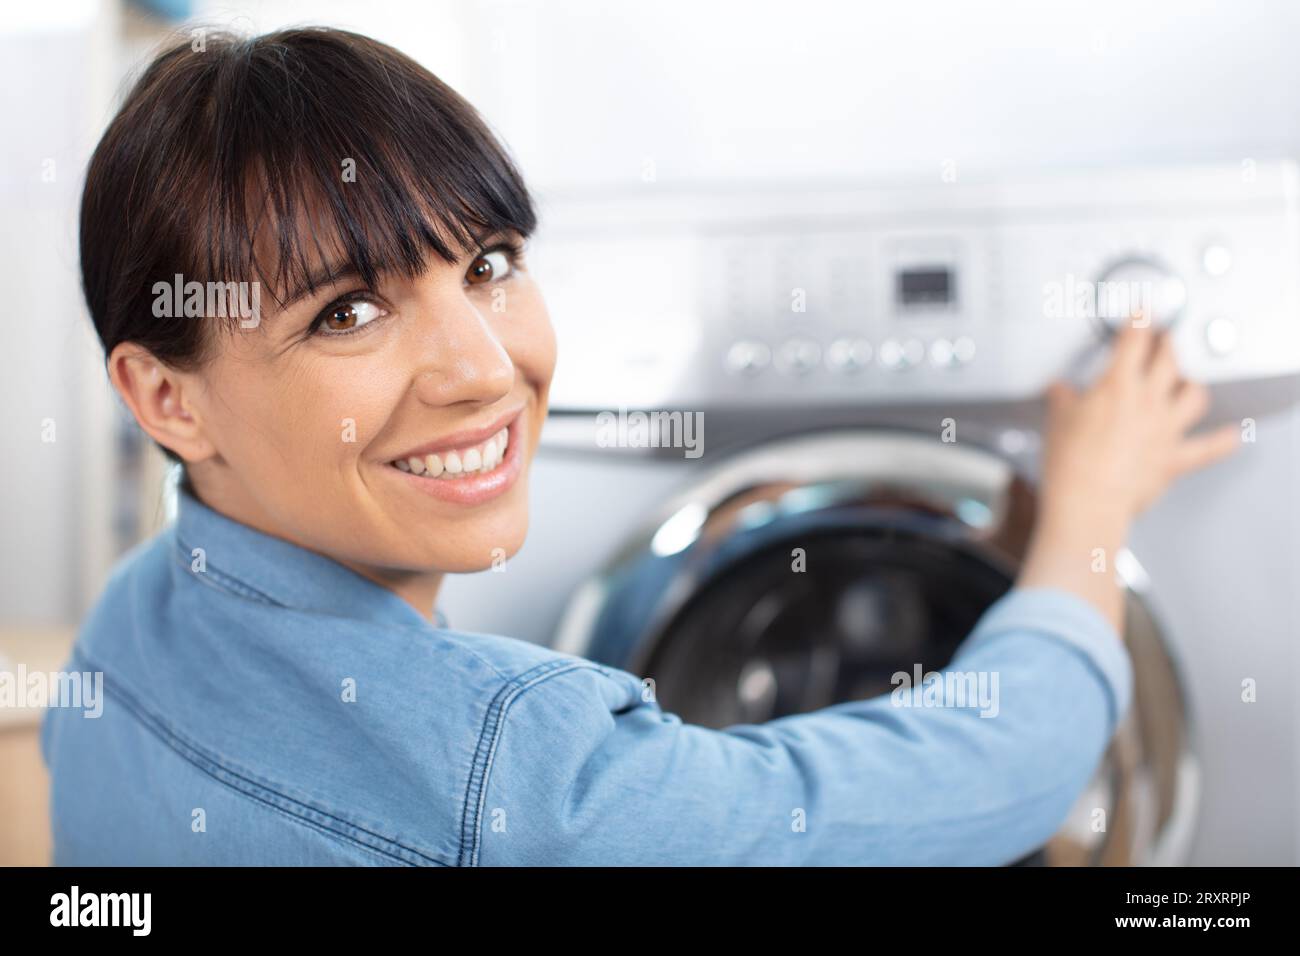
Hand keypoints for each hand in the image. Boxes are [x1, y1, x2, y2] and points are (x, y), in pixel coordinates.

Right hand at [1039, 322, 1238, 529]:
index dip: (1140, 320)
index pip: (1134, 340)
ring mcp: (1165, 429)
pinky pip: (1208, 447)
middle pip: (1169, 360)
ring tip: (1187, 379)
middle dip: (1167, 344)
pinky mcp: (1174, 458)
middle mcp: (1148, 401)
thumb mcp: (1056, 419)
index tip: (1144, 311)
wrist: (1086, 501)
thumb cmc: (1070, 462)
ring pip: (1194, 395)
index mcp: (1117, 385)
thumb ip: (1062, 398)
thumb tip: (1059, 389)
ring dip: (1192, 384)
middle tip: (1164, 338)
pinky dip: (1221, 441)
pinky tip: (1231, 434)